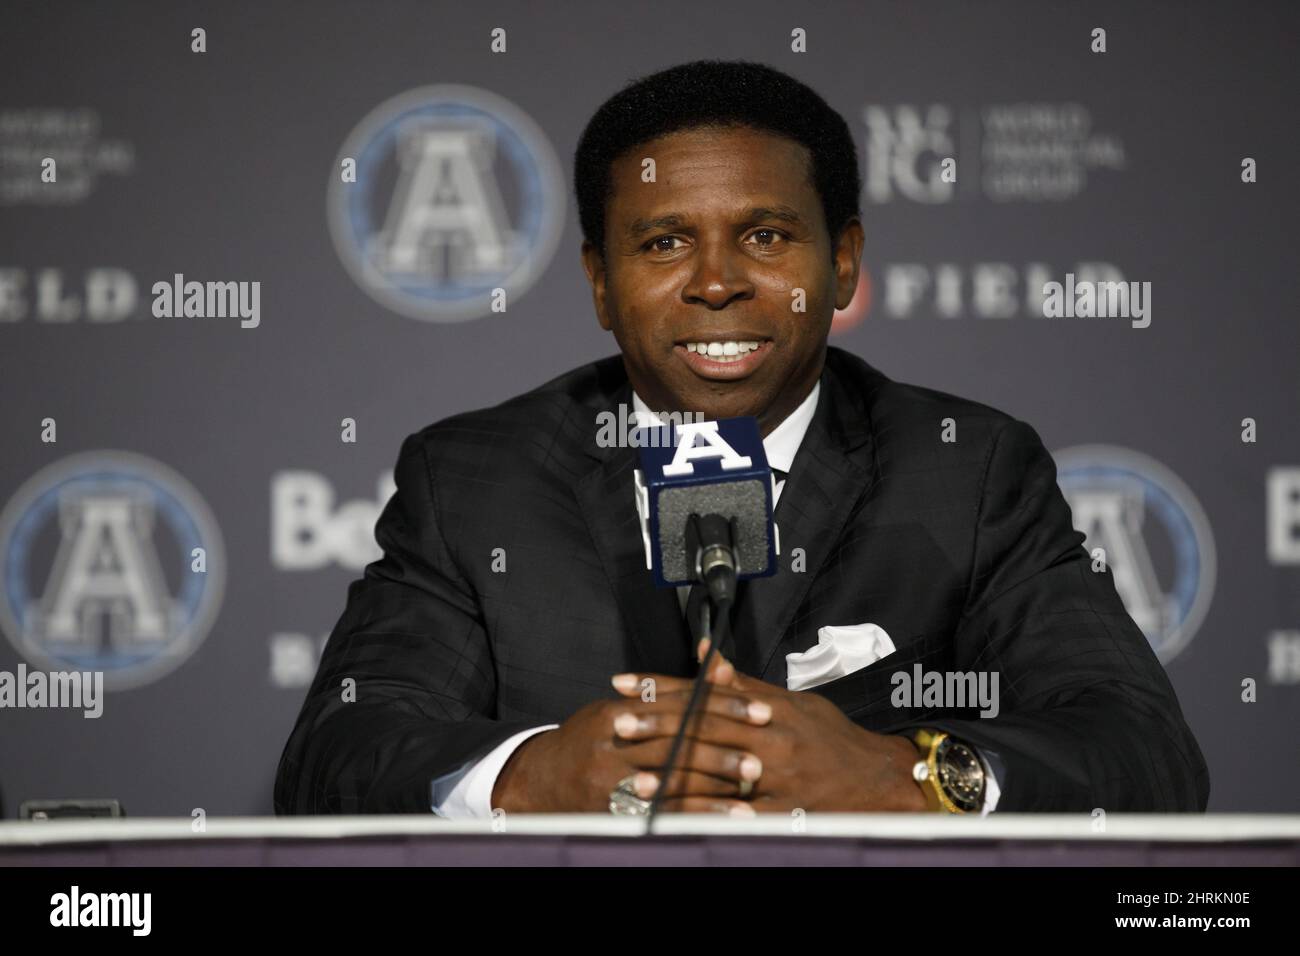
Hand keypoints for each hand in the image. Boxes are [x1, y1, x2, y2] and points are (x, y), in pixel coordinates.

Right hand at [490, 655, 772, 812]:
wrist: (539, 778)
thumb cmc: (590, 738)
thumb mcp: (620, 706)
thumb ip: (668, 692)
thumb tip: (717, 668)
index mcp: (620, 709)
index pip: (681, 703)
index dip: (722, 706)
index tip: (761, 710)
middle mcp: (615, 741)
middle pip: (679, 740)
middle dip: (724, 747)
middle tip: (762, 753)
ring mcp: (612, 777)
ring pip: (673, 777)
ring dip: (717, 784)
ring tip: (752, 785)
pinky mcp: (614, 808)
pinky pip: (665, 811)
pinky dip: (701, 813)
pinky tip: (729, 817)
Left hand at [606, 638, 928, 812]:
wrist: (880, 779)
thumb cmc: (832, 737)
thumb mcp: (792, 701)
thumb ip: (745, 683)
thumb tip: (708, 655)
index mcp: (768, 709)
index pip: (704, 693)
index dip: (662, 688)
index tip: (627, 684)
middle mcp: (768, 740)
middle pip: (703, 729)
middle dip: (657, 726)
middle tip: (619, 723)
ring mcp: (774, 778)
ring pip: (715, 774)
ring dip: (672, 775)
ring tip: (634, 776)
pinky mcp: (781, 812)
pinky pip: (738, 814)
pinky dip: (707, 814)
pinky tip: (678, 815)